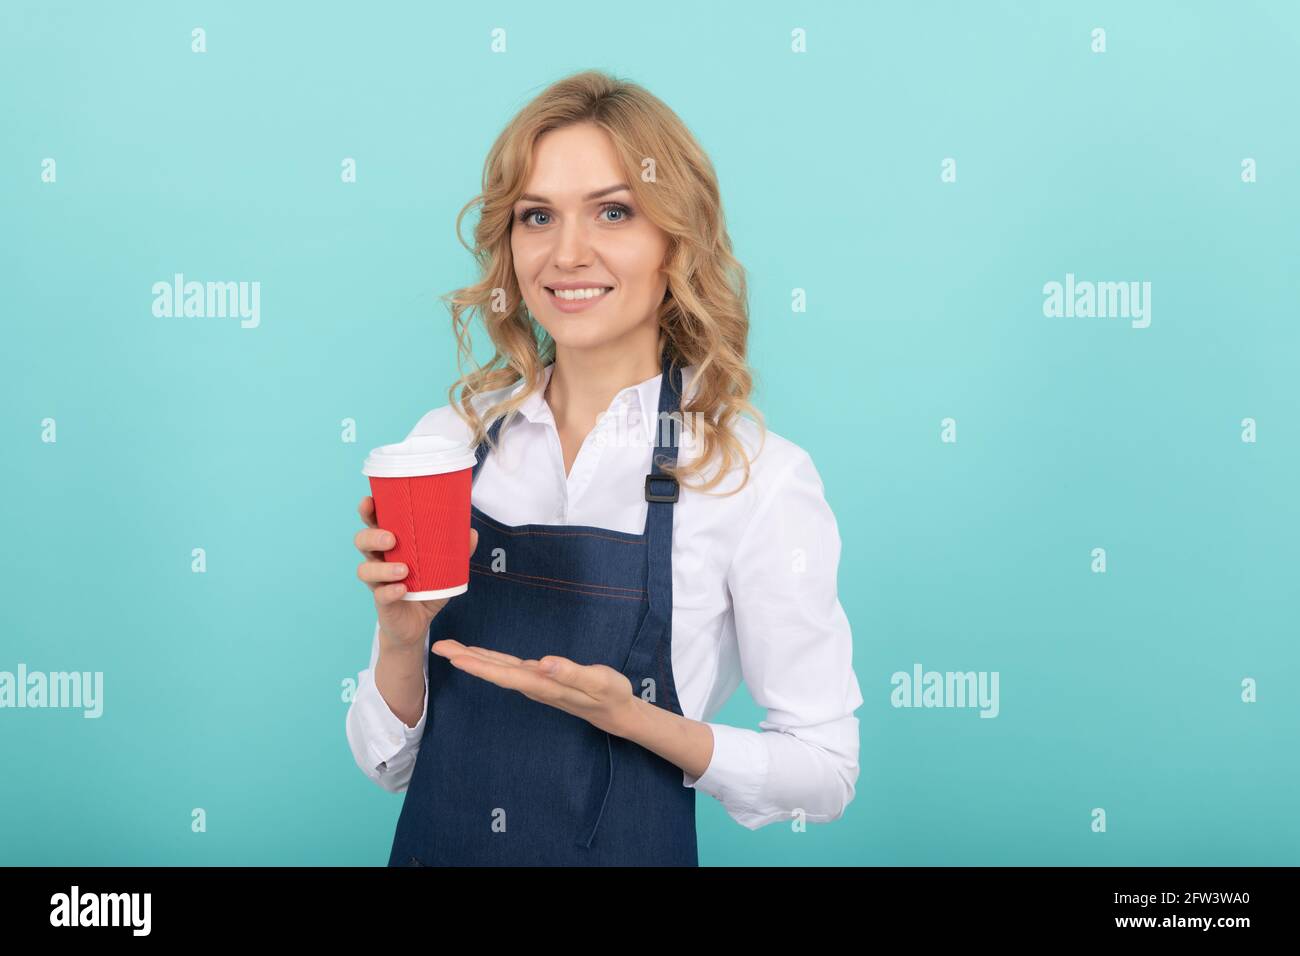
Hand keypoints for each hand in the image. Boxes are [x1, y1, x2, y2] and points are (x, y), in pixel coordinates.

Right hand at [355, 495, 478, 651]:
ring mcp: (378, 582)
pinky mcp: (382, 602)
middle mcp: (379, 559)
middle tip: (392, 539)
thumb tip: (472, 532)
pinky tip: (402, 589)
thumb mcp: (445, 568)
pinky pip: (380, 595)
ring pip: (365, 569)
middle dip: (372, 536)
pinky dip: (390, 591)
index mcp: (391, 545)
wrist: (418, 623)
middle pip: (362, 541)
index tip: (370, 501)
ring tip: (404, 569)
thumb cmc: (427, 587)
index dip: (368, 511)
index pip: (374, 522)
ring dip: (383, 568)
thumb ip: (457, 551)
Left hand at [430, 639, 639, 738]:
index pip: (506, 675)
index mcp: (545, 685)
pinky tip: (480, 655)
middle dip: (466, 660)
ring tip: (449, 648)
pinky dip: (491, 660)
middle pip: (494, 672)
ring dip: (473, 659)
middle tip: (438, 647)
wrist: (616, 711)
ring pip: (498, 669)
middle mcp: (534, 686)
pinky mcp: (539, 678)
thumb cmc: (611, 694)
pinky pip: (508, 668)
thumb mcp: (599, 682)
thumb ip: (572, 673)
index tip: (456, 658)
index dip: (480, 667)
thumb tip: (545, 662)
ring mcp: (535, 683)